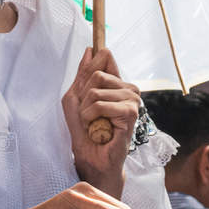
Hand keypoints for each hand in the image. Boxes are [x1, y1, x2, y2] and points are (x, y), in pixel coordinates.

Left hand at [64, 48, 141, 193]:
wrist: (93, 159)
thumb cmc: (86, 132)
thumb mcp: (76, 98)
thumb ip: (83, 74)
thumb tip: (90, 49)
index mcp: (118, 83)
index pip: (104, 57)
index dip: (90, 66)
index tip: (86, 83)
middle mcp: (129, 88)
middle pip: (96, 74)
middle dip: (83, 97)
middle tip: (88, 116)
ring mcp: (132, 100)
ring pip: (95, 91)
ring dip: (85, 111)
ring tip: (93, 124)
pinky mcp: (131, 112)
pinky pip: (100, 104)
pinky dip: (91, 118)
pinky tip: (97, 129)